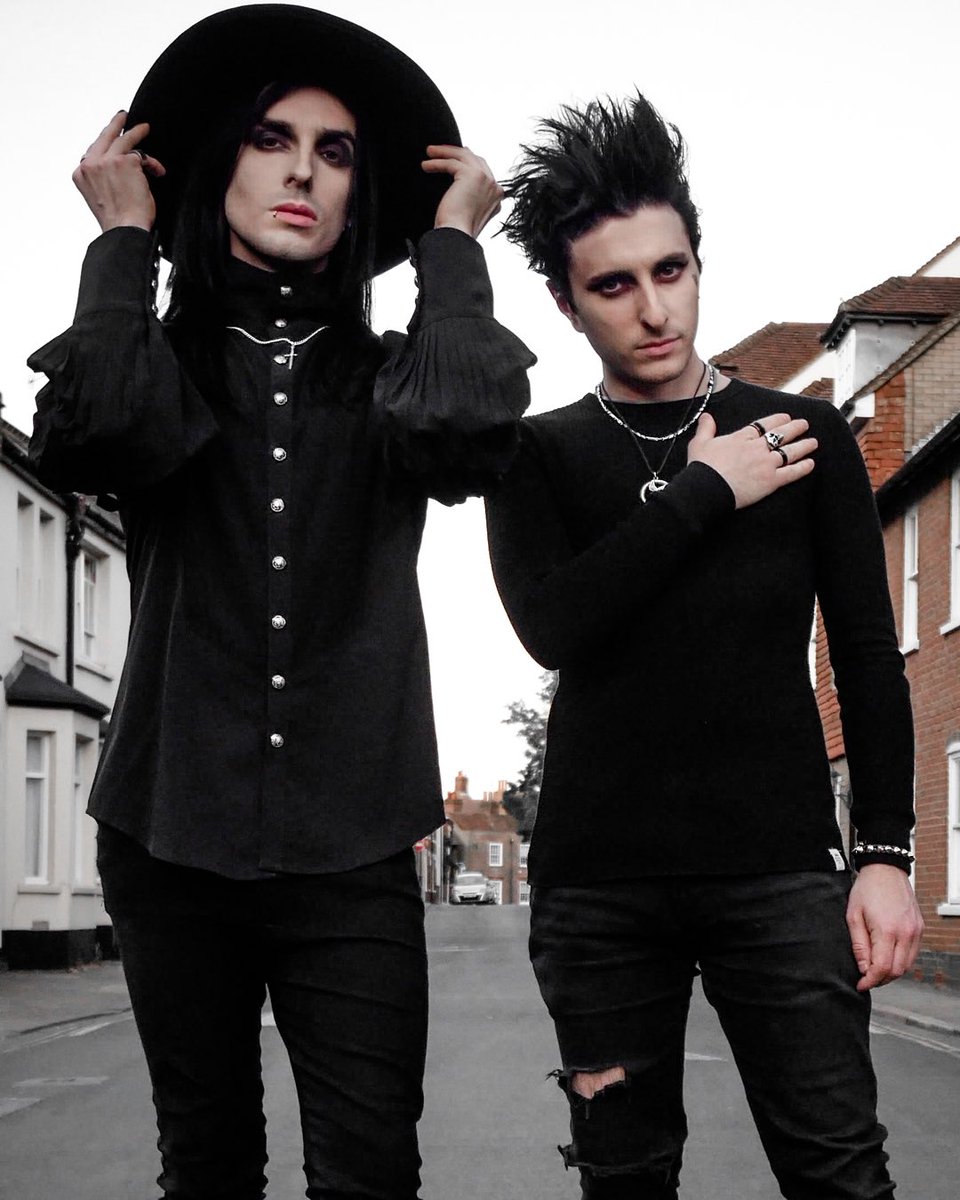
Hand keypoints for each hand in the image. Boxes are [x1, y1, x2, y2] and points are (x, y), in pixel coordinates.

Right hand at [73, 111, 165, 232]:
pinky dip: (152, 163)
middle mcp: (90, 164)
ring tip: (144, 128)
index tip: (109, 140)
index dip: (103, 146)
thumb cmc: (116, 221)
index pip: (91, 153)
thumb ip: (101, 178)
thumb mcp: (99, 197)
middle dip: (114, 126)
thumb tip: (116, 167)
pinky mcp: (126, 161)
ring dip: (135, 132)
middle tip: (122, 116)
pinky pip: (142, 156)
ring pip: (123, 140)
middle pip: (103, 138)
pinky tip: (158, 170)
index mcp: (80, 174)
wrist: (124, 229)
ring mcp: (107, 160)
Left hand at [423, 145, 501, 237]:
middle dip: (456, 153)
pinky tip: (426, 166)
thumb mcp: (467, 212)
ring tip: (429, 152)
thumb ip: (470, 197)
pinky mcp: (473, 175)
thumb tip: (457, 186)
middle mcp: (494, 186)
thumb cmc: (457, 231)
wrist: (457, 236)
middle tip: (439, 152)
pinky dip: (437, 162)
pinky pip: (452, 162)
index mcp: (496, 197)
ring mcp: (486, 179)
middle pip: (475, 159)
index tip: (453, 158)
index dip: (468, 162)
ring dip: (445, 152)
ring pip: (463, 157)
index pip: (483, 171)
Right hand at [687, 411, 816, 508]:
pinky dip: (803, 468)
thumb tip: (706, 416)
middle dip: (795, 427)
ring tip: (813, 442)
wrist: (707, 489)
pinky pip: (791, 472)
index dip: (777, 419)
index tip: (786, 417)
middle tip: (804, 424)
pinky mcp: (771, 481)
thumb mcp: (699, 443)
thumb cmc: (701, 467)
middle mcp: (757, 447)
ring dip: (804, 445)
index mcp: (742, 437)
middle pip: (781, 434)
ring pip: (790, 451)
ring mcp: (766, 463)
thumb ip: (706, 428)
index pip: (764, 424)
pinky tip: (811, 464)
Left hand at [846, 864, 923, 990]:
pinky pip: (912, 954)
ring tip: (875, 968)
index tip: (860, 984)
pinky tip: (887, 956)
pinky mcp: (920, 928)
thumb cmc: (867, 889)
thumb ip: (859, 944)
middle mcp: (906, 933)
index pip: (882, 968)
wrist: (886, 869)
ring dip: (891, 972)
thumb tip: (863, 968)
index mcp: (887, 930)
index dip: (870, 981)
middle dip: (880, 980)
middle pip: (896, 971)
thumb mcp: (853, 915)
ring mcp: (916, 931)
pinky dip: (900, 961)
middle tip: (866, 978)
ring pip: (907, 965)